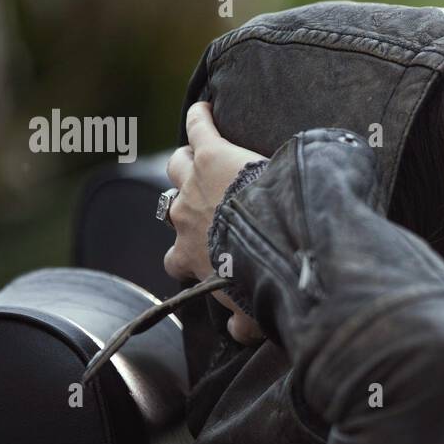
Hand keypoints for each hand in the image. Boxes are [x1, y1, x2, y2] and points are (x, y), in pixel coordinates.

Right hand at [164, 101, 268, 345]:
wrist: (271, 240)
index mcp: (188, 256)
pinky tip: (205, 108)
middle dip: (187, 205)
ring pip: (178, 164)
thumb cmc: (261, 278)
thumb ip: (243, 323)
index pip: (175, 259)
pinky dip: (201, 117)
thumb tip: (237, 334)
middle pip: (173, 207)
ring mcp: (193, 184)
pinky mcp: (212, 152)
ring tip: (198, 154)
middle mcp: (181, 219)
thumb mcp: (252, 310)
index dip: (189, 255)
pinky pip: (198, 126)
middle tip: (206, 203)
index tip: (205, 254)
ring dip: (188, 161)